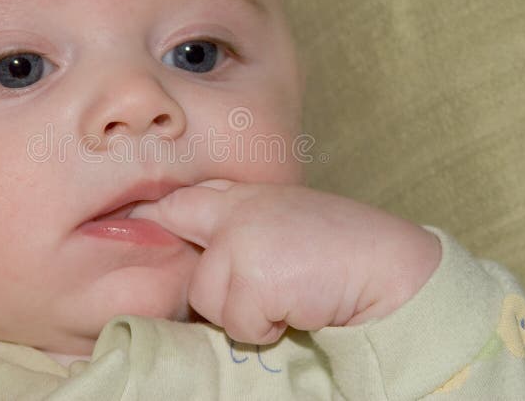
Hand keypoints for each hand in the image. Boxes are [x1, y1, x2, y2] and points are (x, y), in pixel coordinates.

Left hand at [129, 179, 440, 344]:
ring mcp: (240, 236)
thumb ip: (238, 228)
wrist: (392, 268)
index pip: (179, 201)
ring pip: (206, 297)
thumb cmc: (340, 252)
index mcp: (242, 196)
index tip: (132, 224)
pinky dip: (266, 328)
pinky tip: (298, 307)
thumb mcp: (283, 223)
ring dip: (243, 311)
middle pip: (177, 239)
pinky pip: (237, 322)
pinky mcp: (253, 271)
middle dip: (197, 273)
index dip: (151, 216)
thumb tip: (198, 260)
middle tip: (242, 280)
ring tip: (287, 295)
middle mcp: (234, 207)